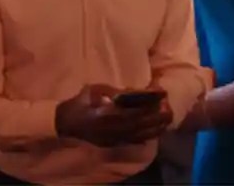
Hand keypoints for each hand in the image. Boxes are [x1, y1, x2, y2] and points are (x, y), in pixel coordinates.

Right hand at [55, 84, 171, 147]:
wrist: (68, 125)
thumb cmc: (80, 104)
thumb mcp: (96, 90)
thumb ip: (117, 92)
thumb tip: (136, 92)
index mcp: (116, 114)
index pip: (143, 107)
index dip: (155, 98)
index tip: (162, 90)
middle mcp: (122, 128)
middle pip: (151, 122)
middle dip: (162, 111)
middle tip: (165, 101)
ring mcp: (122, 137)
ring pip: (149, 133)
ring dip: (160, 122)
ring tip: (164, 112)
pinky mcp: (120, 142)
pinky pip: (142, 139)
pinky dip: (152, 132)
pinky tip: (156, 126)